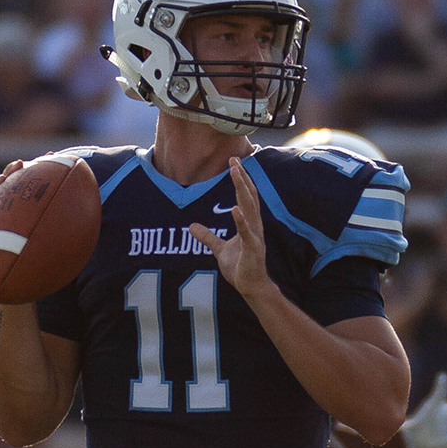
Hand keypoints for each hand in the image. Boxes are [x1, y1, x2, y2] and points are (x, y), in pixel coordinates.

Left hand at [191, 158, 273, 298]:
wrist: (251, 287)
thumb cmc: (240, 268)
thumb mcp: (219, 250)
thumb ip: (207, 237)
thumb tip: (191, 226)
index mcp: (249, 224)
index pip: (246, 197)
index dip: (241, 179)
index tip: (234, 162)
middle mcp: (254, 226)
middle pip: (249, 197)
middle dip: (242, 178)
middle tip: (235, 160)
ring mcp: (255, 237)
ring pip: (250, 209)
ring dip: (243, 191)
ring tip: (237, 174)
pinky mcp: (252, 249)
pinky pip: (247, 233)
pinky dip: (241, 220)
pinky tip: (235, 209)